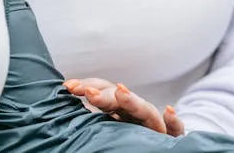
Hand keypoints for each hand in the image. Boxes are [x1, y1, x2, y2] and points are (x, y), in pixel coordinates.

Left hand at [63, 77, 184, 136]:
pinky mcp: (169, 139)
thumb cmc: (122, 140)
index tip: (68, 87)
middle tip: (88, 92)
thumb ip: (87, 118)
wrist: (155, 148)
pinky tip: (168, 111)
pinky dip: (173, 121)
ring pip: (145, 110)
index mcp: (116, 111)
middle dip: (104, 92)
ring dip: (133, 101)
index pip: (103, 91)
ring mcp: (153, 125)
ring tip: (121, 92)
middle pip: (121, 98)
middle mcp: (134, 115)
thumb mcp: (102, 126)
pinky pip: (174, 130)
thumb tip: (59, 107)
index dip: (87, 86)